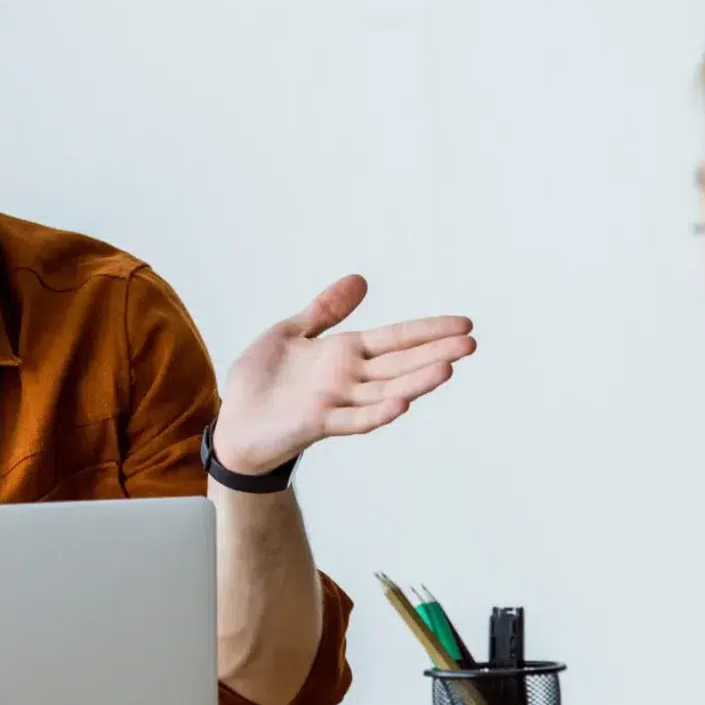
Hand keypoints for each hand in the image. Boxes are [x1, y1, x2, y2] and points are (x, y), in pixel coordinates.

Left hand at [211, 275, 473, 475]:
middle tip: (471, 344)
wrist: (233, 424)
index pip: (395, 338)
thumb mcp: (291, 332)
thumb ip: (326, 309)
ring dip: (416, 382)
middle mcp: (348, 378)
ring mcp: (337, 401)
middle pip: (400, 363)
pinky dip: (378, 413)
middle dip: (434, 353)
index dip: (427, 330)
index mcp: (344, 353)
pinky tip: (402, 404)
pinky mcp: (318, 422)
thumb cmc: (260, 383)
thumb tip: (360, 279)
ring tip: (448, 369)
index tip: (463, 324)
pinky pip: (354, 419)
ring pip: (385, 391)